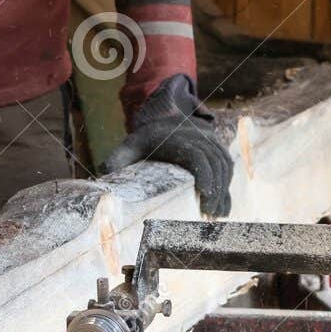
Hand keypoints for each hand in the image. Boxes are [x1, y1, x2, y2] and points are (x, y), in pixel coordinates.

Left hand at [102, 74, 233, 215]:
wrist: (163, 116)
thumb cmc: (145, 138)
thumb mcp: (129, 146)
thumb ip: (117, 159)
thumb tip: (103, 176)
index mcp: (179, 140)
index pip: (198, 157)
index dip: (205, 176)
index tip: (204, 196)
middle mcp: (199, 138)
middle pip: (215, 165)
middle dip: (216, 191)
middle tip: (208, 215)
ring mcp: (210, 141)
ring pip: (224, 166)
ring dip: (223, 191)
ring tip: (215, 215)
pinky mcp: (216, 146)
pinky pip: (227, 165)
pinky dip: (228, 185)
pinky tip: (224, 207)